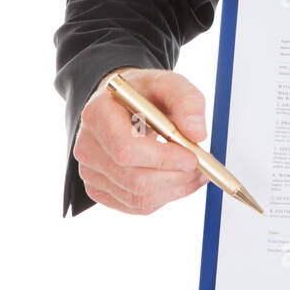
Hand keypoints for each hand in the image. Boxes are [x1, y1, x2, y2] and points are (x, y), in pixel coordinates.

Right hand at [73, 67, 208, 213]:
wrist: (125, 105)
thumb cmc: (144, 94)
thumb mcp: (168, 83)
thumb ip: (186, 101)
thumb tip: (196, 133)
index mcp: (98, 114)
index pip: (126, 149)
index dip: (163, 159)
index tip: (192, 157)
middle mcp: (87, 146)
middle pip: (133, 179)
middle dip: (176, 178)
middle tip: (203, 168)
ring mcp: (90, 171)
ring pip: (137, 197)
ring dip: (175, 189)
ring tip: (195, 172)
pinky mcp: (99, 189)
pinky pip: (136, 206)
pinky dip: (163, 197)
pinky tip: (176, 179)